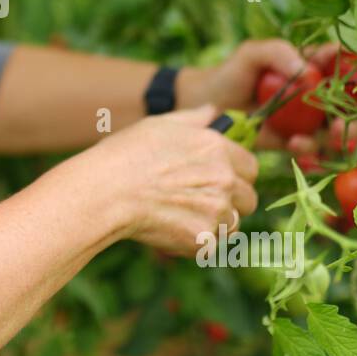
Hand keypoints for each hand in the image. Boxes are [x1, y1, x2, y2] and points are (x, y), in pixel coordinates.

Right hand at [71, 105, 258, 257]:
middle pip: (248, 198)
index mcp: (216, 148)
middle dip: (230, 202)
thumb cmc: (126, 155)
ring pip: (232, 224)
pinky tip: (172, 228)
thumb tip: (214, 111)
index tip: (219, 180)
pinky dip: (196, 241)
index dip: (236, 175)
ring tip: (181, 215)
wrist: (105, 192)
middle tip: (198, 201)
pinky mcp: (203, 239)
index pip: (251, 167)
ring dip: (214, 223)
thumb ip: (195, 118)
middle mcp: (223, 178)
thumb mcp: (161, 124)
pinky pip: (211, 244)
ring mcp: (216, 211)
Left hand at [174, 40, 349, 152]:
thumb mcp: (252, 54)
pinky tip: (296, 146)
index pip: (340, 65)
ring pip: (335, 132)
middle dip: (353, 118)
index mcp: (307, 65)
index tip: (354, 79)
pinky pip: (312, 150)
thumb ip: (279, 52)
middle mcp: (312, 93)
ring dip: (336, 139)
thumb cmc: (230, 73)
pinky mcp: (290, 141)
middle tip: (344, 126)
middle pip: (347, 106)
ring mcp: (304, 119)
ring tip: (321, 139)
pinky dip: (312, 152)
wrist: (206, 105)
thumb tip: (308, 72)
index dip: (354, 71)